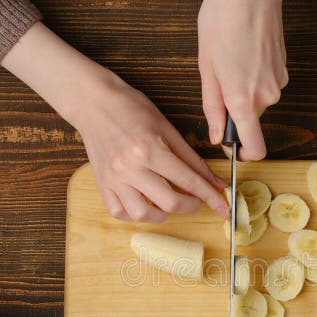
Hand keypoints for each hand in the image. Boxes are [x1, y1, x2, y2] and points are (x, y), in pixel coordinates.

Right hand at [2, 22, 228, 222]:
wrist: (94, 102)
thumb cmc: (132, 109)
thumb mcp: (167, 128)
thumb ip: (192, 159)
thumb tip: (214, 182)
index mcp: (151, 149)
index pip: (188, 181)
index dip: (210, 197)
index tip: (223, 209)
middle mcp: (131, 167)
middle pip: (170, 203)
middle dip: (191, 206)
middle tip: (195, 200)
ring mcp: (114, 178)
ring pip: (143, 215)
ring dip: (162, 214)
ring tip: (167, 203)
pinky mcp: (101, 184)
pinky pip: (119, 213)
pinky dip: (135, 214)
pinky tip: (144, 202)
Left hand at [198, 0, 287, 160]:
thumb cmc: (223, 22)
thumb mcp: (206, 68)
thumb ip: (212, 107)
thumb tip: (217, 134)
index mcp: (243, 100)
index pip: (256, 147)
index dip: (244, 153)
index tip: (233, 147)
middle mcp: (266, 96)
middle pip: (251, 119)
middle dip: (236, 108)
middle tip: (220, 81)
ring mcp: (278, 82)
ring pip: (259, 100)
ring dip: (244, 89)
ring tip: (231, 61)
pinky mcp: (284, 69)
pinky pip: (266, 84)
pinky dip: (254, 76)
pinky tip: (245, 54)